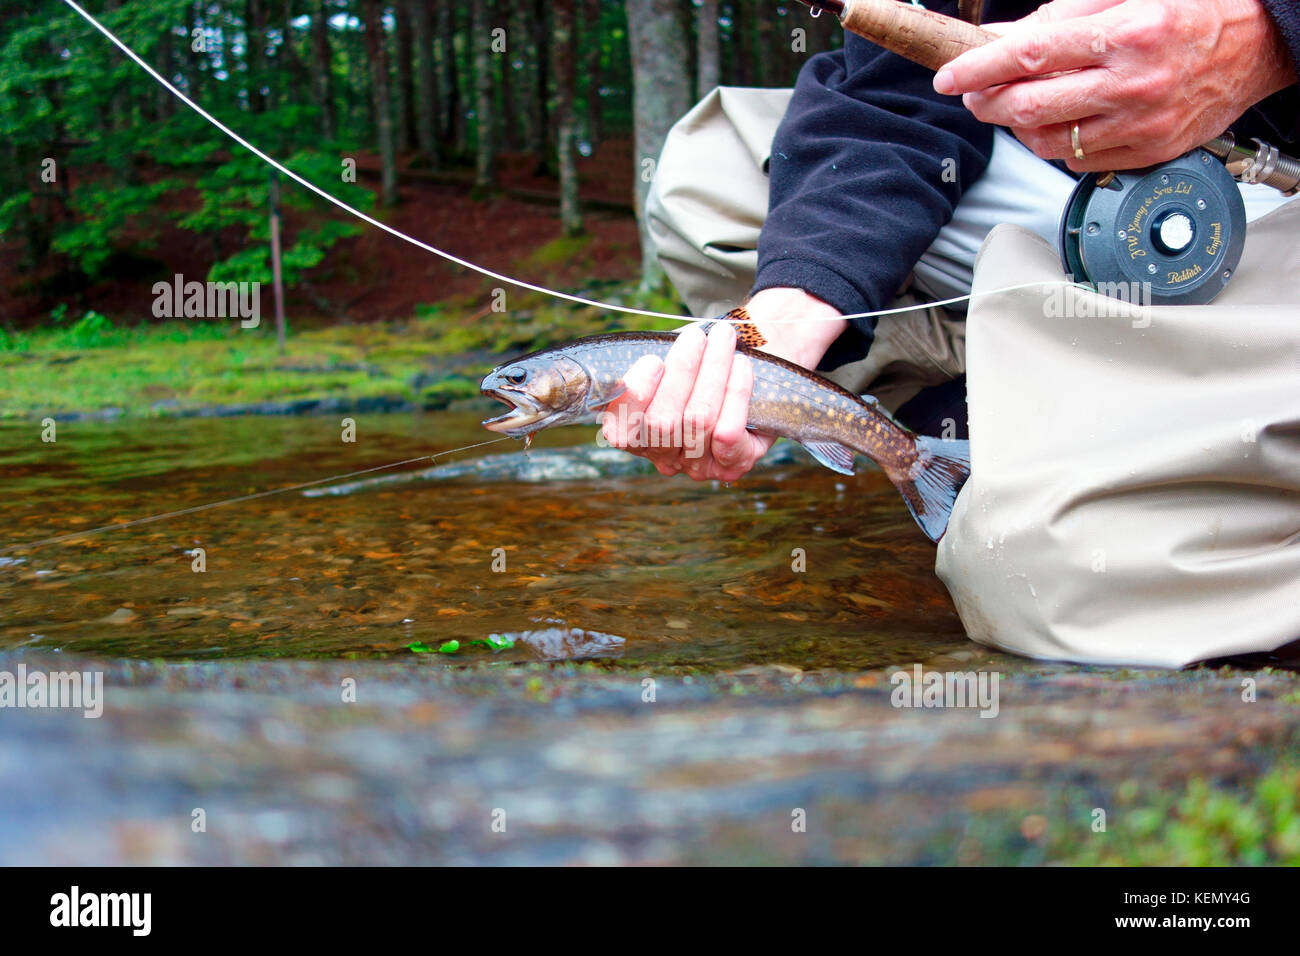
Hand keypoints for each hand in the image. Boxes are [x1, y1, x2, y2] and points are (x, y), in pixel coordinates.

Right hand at [601, 287, 846, 481]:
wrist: (750, 381)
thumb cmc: (699, 370)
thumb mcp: (670, 366)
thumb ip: (658, 365)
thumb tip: (663, 352)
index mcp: (637, 437)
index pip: (620, 431)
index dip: (635, 398)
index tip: (653, 361)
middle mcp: (664, 458)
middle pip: (664, 422)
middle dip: (682, 371)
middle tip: (696, 335)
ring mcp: (697, 466)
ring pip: (699, 420)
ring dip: (713, 371)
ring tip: (723, 337)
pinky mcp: (732, 465)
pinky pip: (729, 432)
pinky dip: (736, 394)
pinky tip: (741, 365)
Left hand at [934, 0, 1297, 171]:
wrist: (1257, 45)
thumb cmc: (1192, 12)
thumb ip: (1059, 16)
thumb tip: (999, 38)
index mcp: (1127, 34)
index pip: (1032, 55)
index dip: (981, 69)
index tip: (951, 76)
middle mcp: (1133, 85)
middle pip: (1030, 108)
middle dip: (988, 103)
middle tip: (975, 93)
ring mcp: (1140, 125)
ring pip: (1047, 142)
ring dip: (1016, 127)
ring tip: (1014, 105)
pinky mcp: (1147, 153)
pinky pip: (1077, 161)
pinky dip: (1053, 143)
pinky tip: (1055, 122)